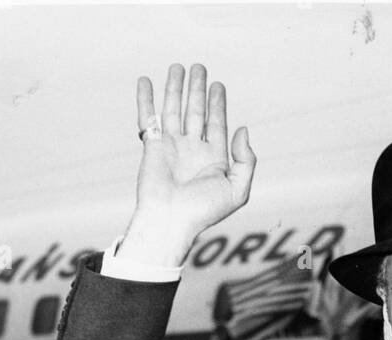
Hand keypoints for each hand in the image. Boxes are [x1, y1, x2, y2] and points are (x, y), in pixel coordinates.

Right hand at [120, 62, 255, 263]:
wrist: (170, 220)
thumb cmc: (203, 211)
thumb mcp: (237, 190)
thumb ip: (246, 161)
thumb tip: (242, 129)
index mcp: (213, 159)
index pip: (216, 124)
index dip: (218, 104)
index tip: (218, 86)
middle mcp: (193, 150)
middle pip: (195, 112)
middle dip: (197, 90)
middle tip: (199, 68)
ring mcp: (172, 147)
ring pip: (174, 110)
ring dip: (175, 89)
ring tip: (178, 67)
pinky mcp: (152, 147)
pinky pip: (148, 118)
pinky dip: (145, 100)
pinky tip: (146, 82)